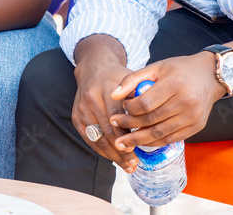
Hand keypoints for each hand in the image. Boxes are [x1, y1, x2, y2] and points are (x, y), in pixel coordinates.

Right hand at [71, 36, 136, 171]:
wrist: (94, 68)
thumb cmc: (117, 76)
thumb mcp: (131, 79)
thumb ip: (141, 97)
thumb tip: (156, 121)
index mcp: (107, 89)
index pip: (118, 118)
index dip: (128, 137)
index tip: (139, 150)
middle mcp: (91, 98)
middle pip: (107, 131)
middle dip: (121, 151)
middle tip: (134, 164)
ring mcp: (81, 108)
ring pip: (97, 138)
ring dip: (112, 155)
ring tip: (126, 165)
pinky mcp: (76, 116)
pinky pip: (89, 139)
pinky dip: (101, 151)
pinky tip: (113, 158)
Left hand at [109, 52, 225, 151]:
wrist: (211, 75)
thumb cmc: (180, 69)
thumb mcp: (156, 67)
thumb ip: (133, 79)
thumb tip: (113, 95)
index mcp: (175, 84)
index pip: (146, 103)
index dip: (130, 109)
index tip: (120, 108)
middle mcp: (186, 102)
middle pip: (152, 120)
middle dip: (129, 125)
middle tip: (114, 126)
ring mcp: (194, 117)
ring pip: (160, 133)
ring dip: (139, 139)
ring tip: (123, 142)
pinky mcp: (197, 127)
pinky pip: (171, 138)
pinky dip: (155, 142)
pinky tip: (142, 142)